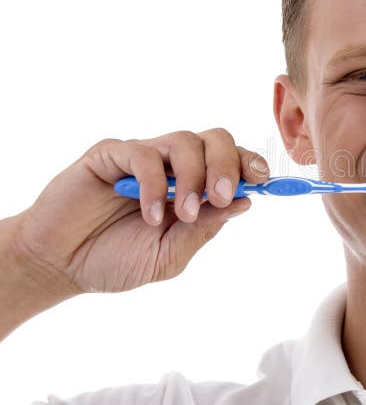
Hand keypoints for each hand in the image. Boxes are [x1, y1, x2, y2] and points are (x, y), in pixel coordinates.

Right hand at [8, 128, 268, 296]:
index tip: (265, 181)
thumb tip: (245, 202)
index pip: (233, 162)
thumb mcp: (169, 256)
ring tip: (181, 215)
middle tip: (220, 197)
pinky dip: (154, 184)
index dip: (252, 165)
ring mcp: (144, 157)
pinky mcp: (111, 154)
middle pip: (217, 139)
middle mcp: (174, 166)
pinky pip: (143, 154)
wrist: (61, 265)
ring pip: (184, 141)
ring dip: (192, 178)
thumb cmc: (116, 260)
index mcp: (195, 187)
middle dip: (228, 165)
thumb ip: (204, 229)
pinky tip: (150, 215)